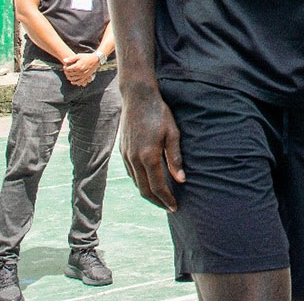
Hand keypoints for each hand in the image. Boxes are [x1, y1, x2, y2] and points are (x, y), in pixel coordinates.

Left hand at [62, 51, 99, 85]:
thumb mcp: (79, 56)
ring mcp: (83, 75)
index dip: (65, 68)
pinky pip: (79, 81)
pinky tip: (72, 81)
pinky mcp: (86, 77)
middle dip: (66, 72)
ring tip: (68, 75)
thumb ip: (71, 59)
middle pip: (70, 74)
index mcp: (77, 66)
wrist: (96, 59)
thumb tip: (64, 60)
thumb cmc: (87, 57)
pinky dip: (75, 82)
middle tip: (65, 70)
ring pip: (73, 79)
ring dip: (69, 77)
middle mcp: (80, 72)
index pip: (68, 69)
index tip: (64, 66)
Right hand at [120, 85, 185, 210]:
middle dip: (157, 201)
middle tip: (169, 207)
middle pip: (144, 190)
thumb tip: (181, 180)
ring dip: (148, 193)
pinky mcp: (122, 151)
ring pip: (136, 183)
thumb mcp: (173, 133)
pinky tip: (149, 181)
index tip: (175, 207)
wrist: (137, 97)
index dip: (166, 199)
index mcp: (148, 156)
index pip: (158, 186)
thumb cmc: (159, 113)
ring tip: (161, 197)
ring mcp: (126, 156)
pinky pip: (131, 173)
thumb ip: (175, 158)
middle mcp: (134, 159)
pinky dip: (140, 182)